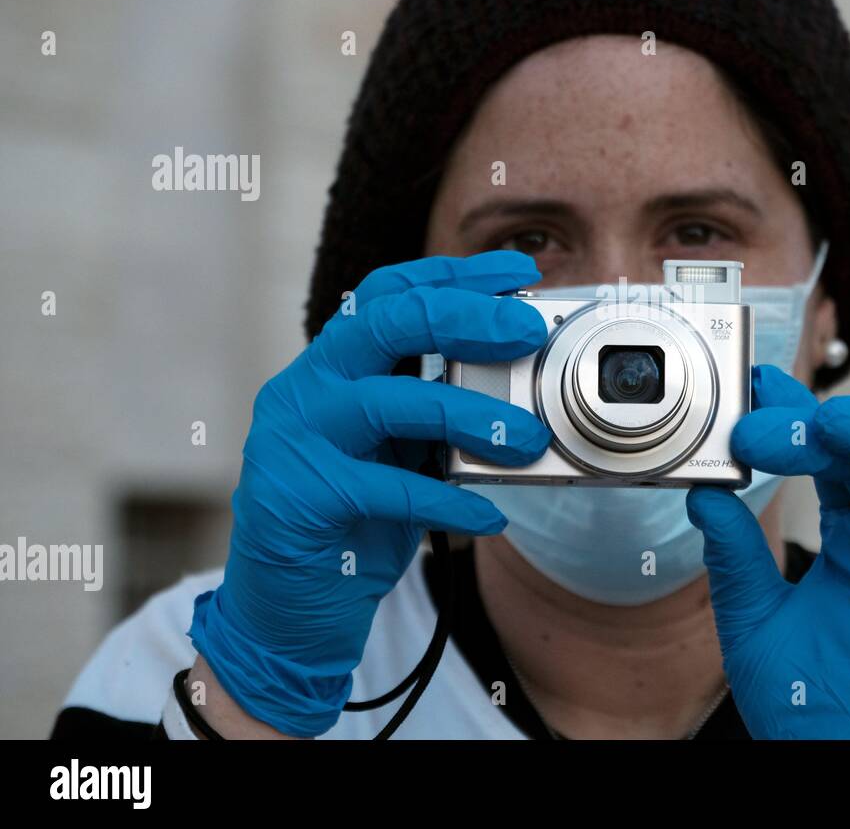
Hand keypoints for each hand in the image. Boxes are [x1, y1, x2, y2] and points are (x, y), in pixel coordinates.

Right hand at [188, 251, 551, 736]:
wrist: (287, 613)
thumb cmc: (354, 523)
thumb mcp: (402, 453)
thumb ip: (437, 412)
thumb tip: (521, 383)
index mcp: (330, 369)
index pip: (388, 294)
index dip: (454, 276)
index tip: (519, 273)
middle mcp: (303, 390)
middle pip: (383, 322)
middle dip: (464, 317)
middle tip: (524, 332)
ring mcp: (293, 441)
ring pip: (390, 401)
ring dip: (471, 415)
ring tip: (526, 439)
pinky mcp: (297, 497)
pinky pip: (390, 489)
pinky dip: (450, 502)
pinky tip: (488, 517)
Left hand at [686, 365, 849, 738]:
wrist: (830, 762)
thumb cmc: (801, 701)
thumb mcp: (752, 616)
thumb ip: (734, 555)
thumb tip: (704, 491)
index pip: (833, 456)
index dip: (800, 415)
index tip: (758, 384)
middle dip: (829, 423)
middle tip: (774, 418)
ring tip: (833, 426)